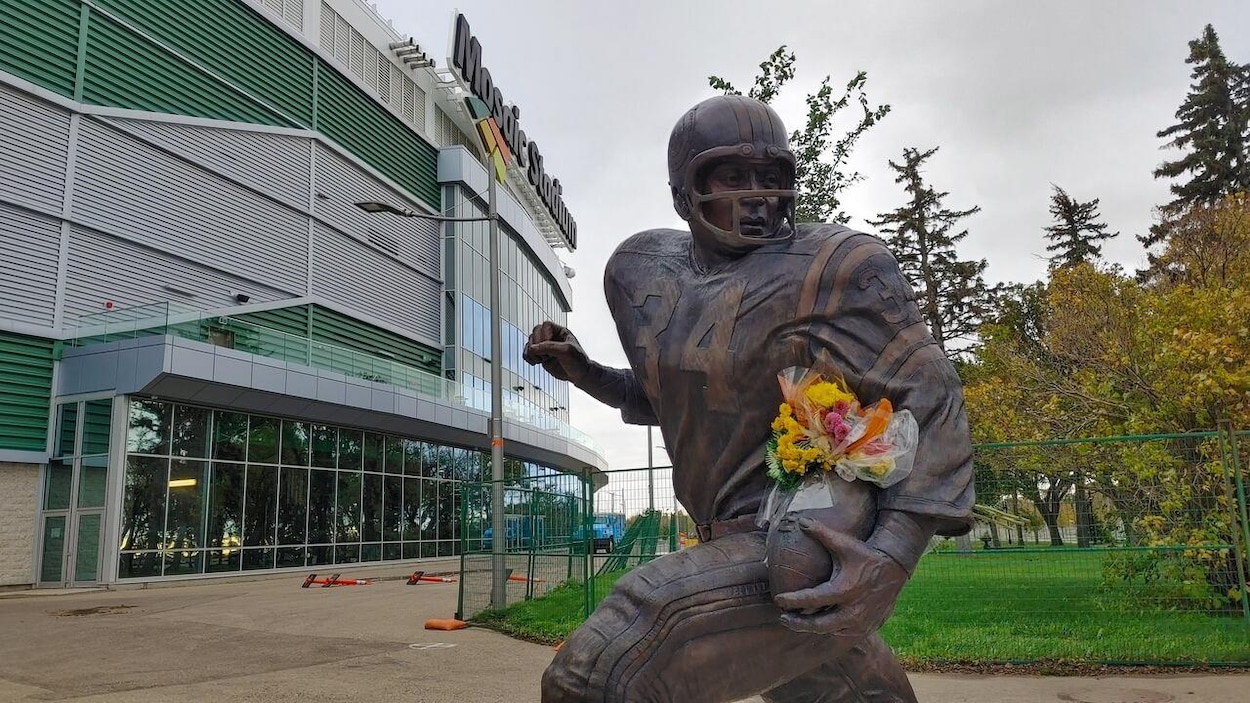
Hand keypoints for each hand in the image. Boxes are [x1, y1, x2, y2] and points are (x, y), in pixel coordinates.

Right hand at [523, 321, 591, 383]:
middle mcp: (551, 337)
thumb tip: (533, 348)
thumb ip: (549, 347)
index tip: (550, 346)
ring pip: (530, 342)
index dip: (545, 335)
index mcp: (560, 332)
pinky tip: (534, 362)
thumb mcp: (567, 351)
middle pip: (535, 332)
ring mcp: (545, 347)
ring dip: (532, 352)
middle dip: (538, 345)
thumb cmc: (578, 361)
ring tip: (541, 360)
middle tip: (546, 355)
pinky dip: (527, 357)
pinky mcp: (541, 356)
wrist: (579, 375)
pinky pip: (528, 353)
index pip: (546, 326)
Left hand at [773, 517, 908, 637]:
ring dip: (810, 628)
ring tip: (795, 622)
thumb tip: (800, 520)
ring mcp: (861, 622)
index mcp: (844, 589)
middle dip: (797, 623)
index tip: (778, 599)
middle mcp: (853, 610)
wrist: (895, 569)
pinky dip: (828, 631)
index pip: (812, 599)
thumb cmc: (865, 555)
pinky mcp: (866, 628)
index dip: (793, 600)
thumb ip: (822, 533)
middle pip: (818, 624)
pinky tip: (816, 625)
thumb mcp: (845, 543)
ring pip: (829, 632)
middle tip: (783, 617)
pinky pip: (842, 634)